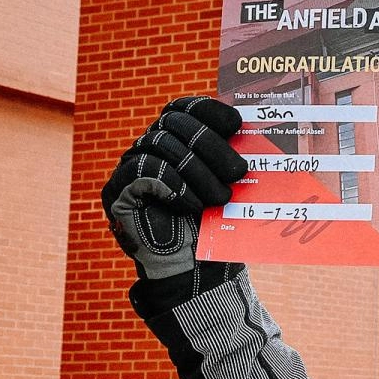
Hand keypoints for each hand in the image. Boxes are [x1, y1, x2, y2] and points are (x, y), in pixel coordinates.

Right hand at [102, 97, 245, 283]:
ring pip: (161, 144)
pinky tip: (191, 203)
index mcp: (176, 139)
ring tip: (220, 198)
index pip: (184, 107)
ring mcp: (130, 166)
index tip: (236, 124)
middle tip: (239, 172)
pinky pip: (144, 169)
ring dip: (198, 172)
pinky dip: (172, 184)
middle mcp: (149, 146)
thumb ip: (234, 156)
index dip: (209, 110)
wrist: (193, 270)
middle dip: (211, 145)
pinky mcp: (117, 189)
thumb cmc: (213, 225)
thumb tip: (261, 130)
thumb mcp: (229, 184)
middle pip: (174, 121)